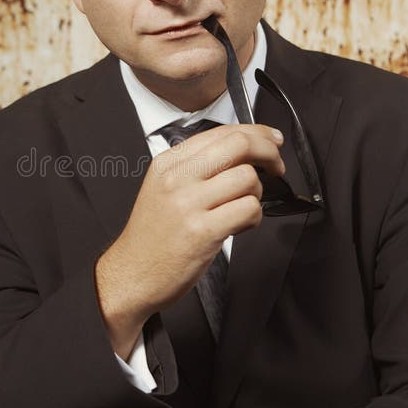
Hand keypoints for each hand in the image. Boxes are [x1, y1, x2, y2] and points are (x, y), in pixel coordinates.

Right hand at [96, 123, 283, 354]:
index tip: (271, 141)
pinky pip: (249, 210)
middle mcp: (177, 179)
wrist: (131, 275)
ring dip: (257, 193)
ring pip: (248, 178)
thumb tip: (240, 153)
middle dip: (269, 152)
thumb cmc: (152, 237)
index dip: (256, 133)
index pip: (222, 132)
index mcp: (168, 163)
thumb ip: (196, 168)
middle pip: (239, 145)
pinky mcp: (203, 231)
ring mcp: (189, 204)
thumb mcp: (162, 189)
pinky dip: (254, 217)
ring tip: (244, 207)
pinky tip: (240, 224)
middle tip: (276, 166)